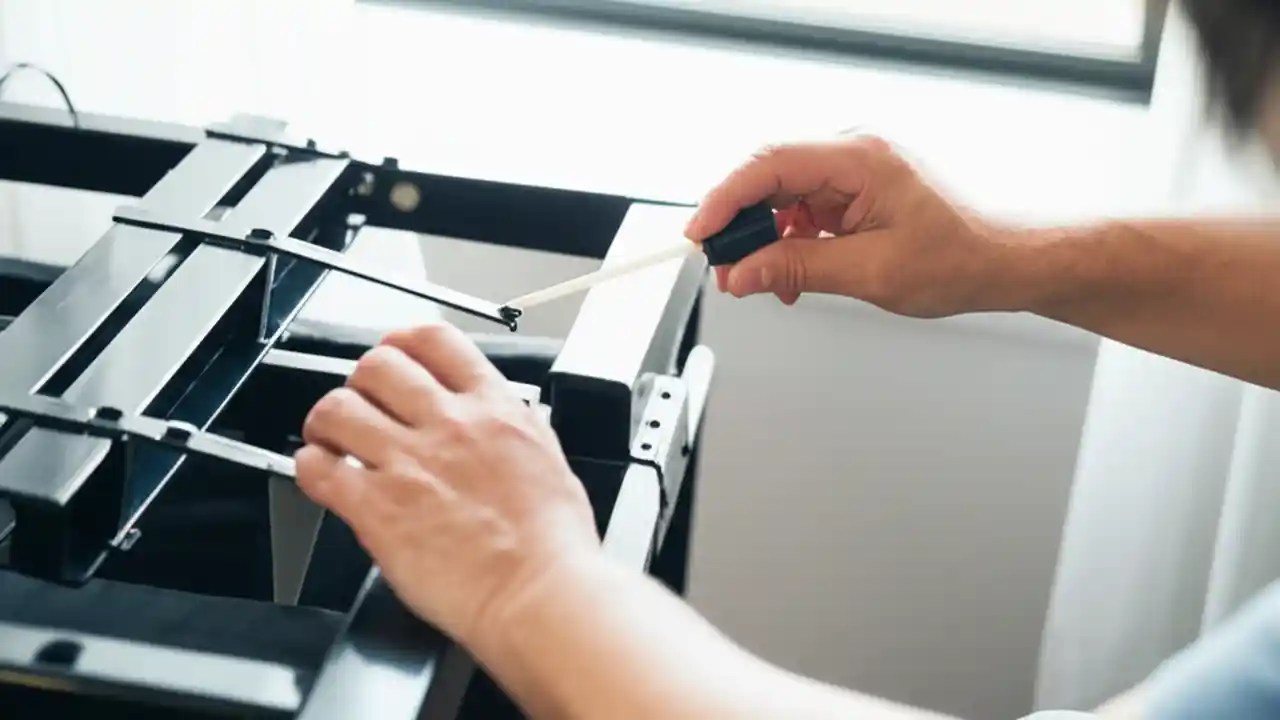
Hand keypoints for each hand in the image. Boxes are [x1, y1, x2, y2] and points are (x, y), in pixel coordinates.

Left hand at [293, 323, 598, 649]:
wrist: (539, 594)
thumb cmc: (554, 545)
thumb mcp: (551, 461)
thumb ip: (516, 432)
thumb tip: (500, 422)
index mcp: (494, 408)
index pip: (434, 340)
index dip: (402, 342)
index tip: (395, 355)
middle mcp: (448, 424)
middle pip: (378, 365)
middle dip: (362, 382)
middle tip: (362, 403)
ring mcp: (408, 463)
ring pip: (337, 408)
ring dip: (327, 421)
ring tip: (330, 437)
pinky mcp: (376, 508)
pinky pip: (317, 469)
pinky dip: (309, 466)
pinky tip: (320, 474)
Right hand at [685, 134, 1012, 316]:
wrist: (1004, 261)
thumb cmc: (961, 257)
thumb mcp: (869, 273)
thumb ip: (797, 268)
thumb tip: (742, 273)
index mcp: (860, 158)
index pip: (769, 165)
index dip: (724, 199)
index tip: (700, 235)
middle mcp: (853, 154)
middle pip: (768, 178)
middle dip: (741, 226)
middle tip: (726, 269)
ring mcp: (853, 171)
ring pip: (781, 198)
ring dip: (766, 241)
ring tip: (767, 283)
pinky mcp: (853, 191)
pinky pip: (802, 210)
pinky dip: (789, 243)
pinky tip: (792, 275)